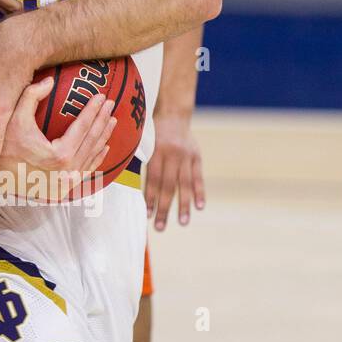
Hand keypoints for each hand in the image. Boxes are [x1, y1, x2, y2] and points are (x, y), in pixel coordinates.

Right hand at [0, 81, 115, 201]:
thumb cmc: (2, 146)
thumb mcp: (13, 118)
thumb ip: (31, 96)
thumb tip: (50, 80)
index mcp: (59, 156)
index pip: (82, 128)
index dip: (93, 110)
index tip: (102, 96)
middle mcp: (67, 172)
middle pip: (91, 141)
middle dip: (103, 120)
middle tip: (112, 105)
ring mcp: (67, 182)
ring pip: (91, 156)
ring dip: (103, 137)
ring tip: (112, 121)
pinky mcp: (64, 189)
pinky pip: (85, 171)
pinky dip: (95, 158)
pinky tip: (103, 147)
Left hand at [145, 112, 204, 229]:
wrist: (173, 114)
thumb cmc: (154, 133)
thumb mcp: (146, 144)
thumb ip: (147, 165)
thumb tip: (142, 190)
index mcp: (155, 153)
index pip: (153, 180)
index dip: (151, 198)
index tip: (148, 215)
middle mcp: (171, 155)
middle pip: (168, 186)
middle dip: (164, 208)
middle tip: (161, 227)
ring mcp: (186, 157)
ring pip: (184, 184)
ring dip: (184, 205)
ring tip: (183, 222)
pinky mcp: (197, 157)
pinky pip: (198, 177)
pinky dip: (199, 192)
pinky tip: (199, 207)